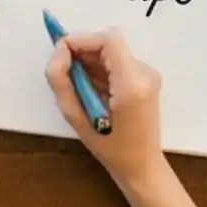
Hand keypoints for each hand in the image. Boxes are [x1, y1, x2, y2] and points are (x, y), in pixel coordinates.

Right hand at [46, 28, 164, 182]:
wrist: (142, 166)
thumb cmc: (109, 148)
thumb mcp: (76, 118)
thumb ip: (62, 81)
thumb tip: (59, 51)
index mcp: (131, 84)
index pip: (107, 40)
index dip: (80, 40)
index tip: (60, 54)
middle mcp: (144, 73)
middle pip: (108, 43)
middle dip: (82, 50)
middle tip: (64, 72)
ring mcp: (148, 74)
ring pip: (111, 51)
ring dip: (90, 60)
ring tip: (78, 86)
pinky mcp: (146, 78)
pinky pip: (117, 61)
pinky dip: (99, 68)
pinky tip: (92, 89)